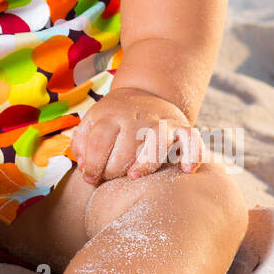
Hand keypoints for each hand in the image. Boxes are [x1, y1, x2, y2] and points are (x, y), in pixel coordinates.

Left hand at [67, 88, 203, 185]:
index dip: (93, 165)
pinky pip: (192, 139)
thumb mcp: (91, 124)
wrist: (143, 94)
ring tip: (134, 175)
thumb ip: (81, 145)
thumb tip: (85, 168)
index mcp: (110, 116)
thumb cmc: (113, 120)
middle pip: (126, 148)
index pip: (99, 142)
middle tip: (112, 177)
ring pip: (157, 142)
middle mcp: (135, 118)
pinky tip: (185, 170)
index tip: (90, 179)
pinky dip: (192, 154)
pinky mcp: (180, 127)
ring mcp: (160, 121)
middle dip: (115, 170)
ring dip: (145, 163)